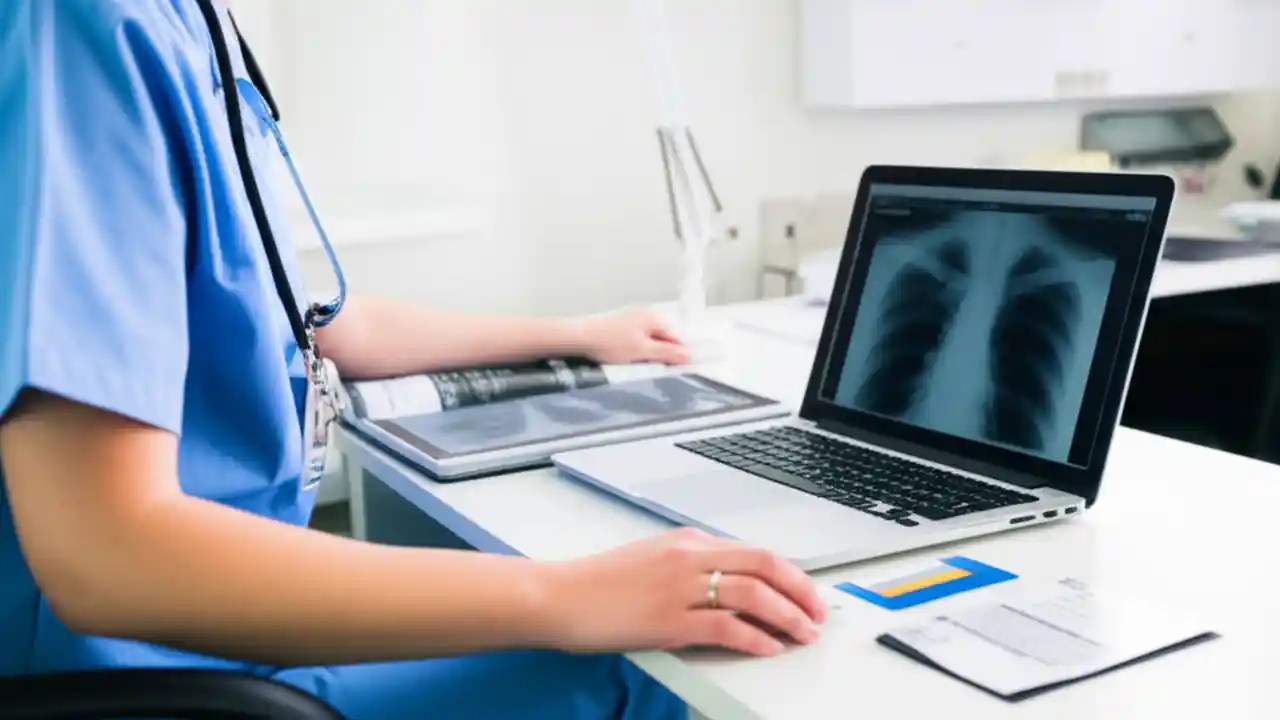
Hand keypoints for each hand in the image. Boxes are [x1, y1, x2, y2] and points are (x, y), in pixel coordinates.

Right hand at [540, 528, 826, 656]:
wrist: (558, 596)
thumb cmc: (597, 583)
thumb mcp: (650, 559)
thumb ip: (689, 567)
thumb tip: (726, 584)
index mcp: (687, 542)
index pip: (753, 551)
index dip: (788, 573)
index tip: (804, 592)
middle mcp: (689, 558)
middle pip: (764, 565)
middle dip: (800, 590)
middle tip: (817, 612)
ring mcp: (680, 588)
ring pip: (753, 593)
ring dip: (787, 615)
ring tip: (803, 633)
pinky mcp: (669, 621)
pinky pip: (726, 627)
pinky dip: (754, 637)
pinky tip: (767, 648)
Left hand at [570, 309, 691, 365]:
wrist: (580, 337)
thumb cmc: (612, 344)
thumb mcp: (643, 351)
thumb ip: (667, 353)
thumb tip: (690, 355)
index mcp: (654, 318)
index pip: (676, 338)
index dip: (677, 355)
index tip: (675, 370)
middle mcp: (646, 314)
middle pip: (664, 339)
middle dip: (662, 354)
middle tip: (654, 368)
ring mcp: (633, 319)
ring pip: (650, 341)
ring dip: (649, 354)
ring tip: (639, 364)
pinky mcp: (621, 326)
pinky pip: (638, 340)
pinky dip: (637, 350)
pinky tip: (628, 359)